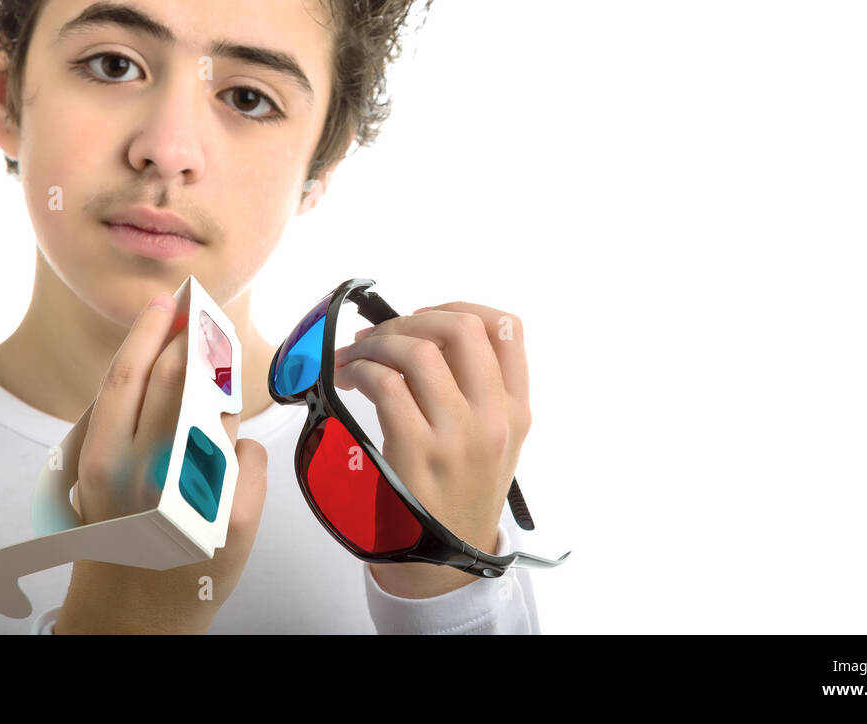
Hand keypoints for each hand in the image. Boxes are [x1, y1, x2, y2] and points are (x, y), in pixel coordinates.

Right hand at [56, 293, 268, 633]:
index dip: (150, 330)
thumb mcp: (96, 475)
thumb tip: (162, 349)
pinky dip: (241, 449)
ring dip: (218, 396)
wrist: (130, 615)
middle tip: (203, 321)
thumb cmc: (114, 535)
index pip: (129, 376)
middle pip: (177, 381)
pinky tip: (224, 459)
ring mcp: (195, 497)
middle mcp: (146, 477)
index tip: (167, 302)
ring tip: (212, 386)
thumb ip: (120, 419)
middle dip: (195, 343)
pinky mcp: (236, 520)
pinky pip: (249, 454)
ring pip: (218, 413)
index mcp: (103, 462)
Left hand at [332, 301, 529, 597]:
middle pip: (460, 328)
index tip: (427, 316)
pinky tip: (351, 380)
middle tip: (382, 334)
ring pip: (417, 351)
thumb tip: (426, 333)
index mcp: (516, 410)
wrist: (444, 560)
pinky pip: (385, 384)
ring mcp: (457, 435)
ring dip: (376, 343)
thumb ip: (479, 390)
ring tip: (356, 356)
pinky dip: (361, 370)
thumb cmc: (458, 494)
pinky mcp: (416, 452)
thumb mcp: (493, 442)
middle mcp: (493, 418)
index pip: (507, 329)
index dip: (461, 307)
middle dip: (411, 318)